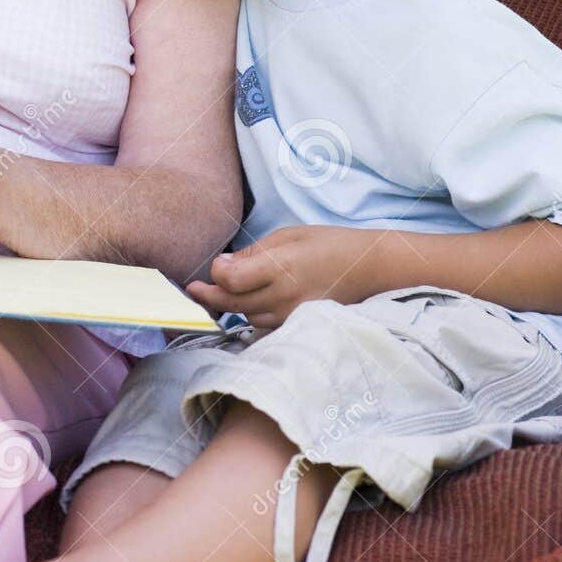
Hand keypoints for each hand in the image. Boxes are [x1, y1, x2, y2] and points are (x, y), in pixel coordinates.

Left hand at [185, 225, 382, 329]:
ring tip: (222, 292)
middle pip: (234, 303)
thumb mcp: (288, 235)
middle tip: (193, 289)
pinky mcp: (299, 324)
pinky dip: (252, 314)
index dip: (216, 273)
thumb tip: (223, 266)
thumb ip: (253, 252)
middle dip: (209, 296)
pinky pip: (265, 325)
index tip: (215, 264)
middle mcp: (284, 296)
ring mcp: (293, 314)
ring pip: (247, 317)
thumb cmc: (327, 244)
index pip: (232, 280)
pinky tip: (249, 302)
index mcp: (280, 267)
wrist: (368, 268)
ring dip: (232, 305)